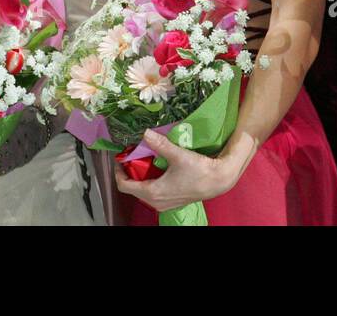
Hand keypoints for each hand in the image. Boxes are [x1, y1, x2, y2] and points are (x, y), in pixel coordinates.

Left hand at [112, 129, 240, 212]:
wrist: (218, 180)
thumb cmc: (199, 171)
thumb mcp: (177, 155)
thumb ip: (160, 144)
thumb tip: (145, 133)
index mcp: (152, 192)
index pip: (124, 185)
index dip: (118, 171)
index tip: (120, 158)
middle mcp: (156, 202)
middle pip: (133, 188)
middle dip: (130, 172)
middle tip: (133, 156)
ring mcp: (164, 204)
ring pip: (144, 191)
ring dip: (141, 177)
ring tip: (145, 160)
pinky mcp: (172, 201)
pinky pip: (154, 193)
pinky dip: (151, 181)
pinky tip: (159, 168)